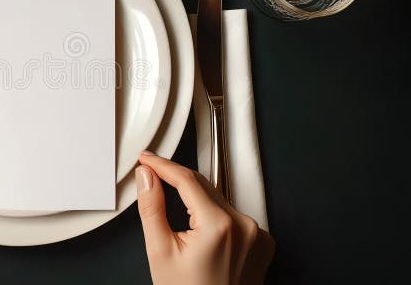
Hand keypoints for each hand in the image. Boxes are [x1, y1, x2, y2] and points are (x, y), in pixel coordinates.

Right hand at [136, 151, 273, 284]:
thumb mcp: (160, 251)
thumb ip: (152, 207)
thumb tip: (147, 177)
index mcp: (219, 225)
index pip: (187, 179)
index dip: (163, 165)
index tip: (148, 159)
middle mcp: (245, 226)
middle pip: (204, 186)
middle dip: (177, 180)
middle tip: (152, 176)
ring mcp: (257, 235)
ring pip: (219, 199)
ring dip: (196, 198)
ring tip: (176, 213)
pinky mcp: (263, 242)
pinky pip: (234, 216)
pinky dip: (215, 215)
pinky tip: (201, 229)